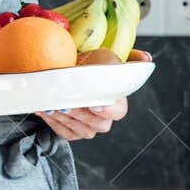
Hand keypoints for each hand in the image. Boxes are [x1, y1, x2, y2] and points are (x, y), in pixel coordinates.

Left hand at [33, 51, 150, 139]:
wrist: (68, 74)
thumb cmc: (90, 66)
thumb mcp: (108, 57)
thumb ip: (131, 57)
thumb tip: (146, 58)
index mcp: (117, 102)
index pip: (118, 111)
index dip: (108, 109)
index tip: (94, 103)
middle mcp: (105, 119)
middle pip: (98, 125)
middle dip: (80, 114)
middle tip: (65, 102)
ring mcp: (89, 128)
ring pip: (80, 129)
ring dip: (65, 117)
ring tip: (50, 103)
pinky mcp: (73, 132)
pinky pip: (65, 132)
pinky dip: (53, 122)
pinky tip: (43, 109)